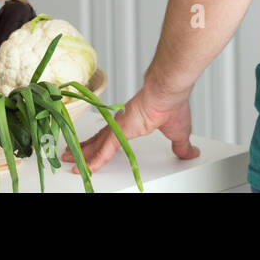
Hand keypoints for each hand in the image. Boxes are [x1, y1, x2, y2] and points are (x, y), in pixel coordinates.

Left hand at [59, 77, 199, 172]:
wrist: (168, 91)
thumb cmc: (173, 104)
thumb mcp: (179, 133)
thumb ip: (181, 146)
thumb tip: (191, 152)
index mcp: (134, 122)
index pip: (113, 135)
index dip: (102, 143)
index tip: (93, 148)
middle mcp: (122, 123)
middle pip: (98, 139)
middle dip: (84, 147)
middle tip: (70, 153)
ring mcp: (119, 126)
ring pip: (96, 145)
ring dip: (82, 154)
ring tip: (68, 160)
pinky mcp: (119, 130)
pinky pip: (104, 150)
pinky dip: (95, 160)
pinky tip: (86, 169)